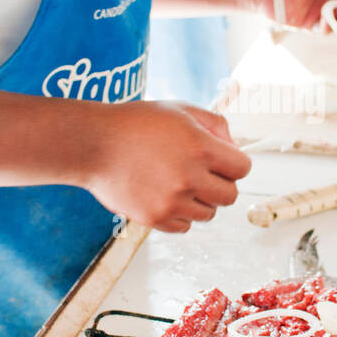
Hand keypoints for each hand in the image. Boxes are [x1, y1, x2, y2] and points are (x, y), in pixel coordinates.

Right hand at [85, 101, 251, 233]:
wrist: (93, 144)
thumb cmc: (137, 123)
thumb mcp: (180, 110)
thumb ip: (215, 125)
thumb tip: (234, 148)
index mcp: (201, 147)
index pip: (243, 168)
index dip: (234, 163)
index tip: (221, 160)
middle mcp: (189, 177)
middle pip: (230, 196)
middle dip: (221, 184)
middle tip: (202, 174)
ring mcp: (172, 201)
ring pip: (209, 214)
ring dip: (200, 200)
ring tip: (179, 183)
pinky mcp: (154, 218)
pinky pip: (184, 226)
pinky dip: (180, 214)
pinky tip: (164, 195)